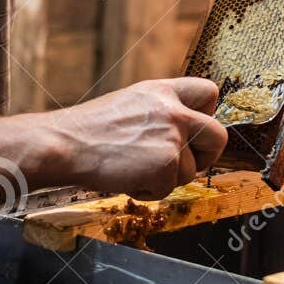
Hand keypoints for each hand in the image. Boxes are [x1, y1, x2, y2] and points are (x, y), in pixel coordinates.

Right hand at [44, 78, 228, 199]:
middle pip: (218, 136)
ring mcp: (172, 138)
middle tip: (182, 164)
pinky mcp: (165, 165)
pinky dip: (148, 191)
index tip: (192, 130)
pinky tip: (126, 178)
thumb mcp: (131, 104)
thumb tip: (184, 132)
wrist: (65, 145)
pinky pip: (168, 189)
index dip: (207, 114)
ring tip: (134, 169)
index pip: (209, 92)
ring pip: (190, 171)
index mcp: (163, 91)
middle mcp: (173, 111)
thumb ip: (161, 112)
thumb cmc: (91, 130)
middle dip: (206, 156)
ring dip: (166, 178)